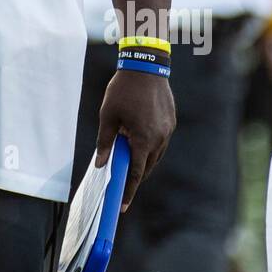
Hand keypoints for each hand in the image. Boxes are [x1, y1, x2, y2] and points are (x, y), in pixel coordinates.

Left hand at [95, 69, 175, 211]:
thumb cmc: (122, 90)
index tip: (123, 206)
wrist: (146, 66)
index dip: (129, 191)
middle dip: (135, 176)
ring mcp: (168, 130)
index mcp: (142, 139)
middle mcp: (159, 138)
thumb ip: (104, 141)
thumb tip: (101, 163)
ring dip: (144, 161)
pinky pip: (161, 141)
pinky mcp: (171, 122)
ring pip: (156, 155)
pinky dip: (150, 147)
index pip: (136, 173)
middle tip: (122, 183)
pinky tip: (139, 141)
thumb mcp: (107, 115)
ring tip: (129, 161)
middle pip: (147, 166)